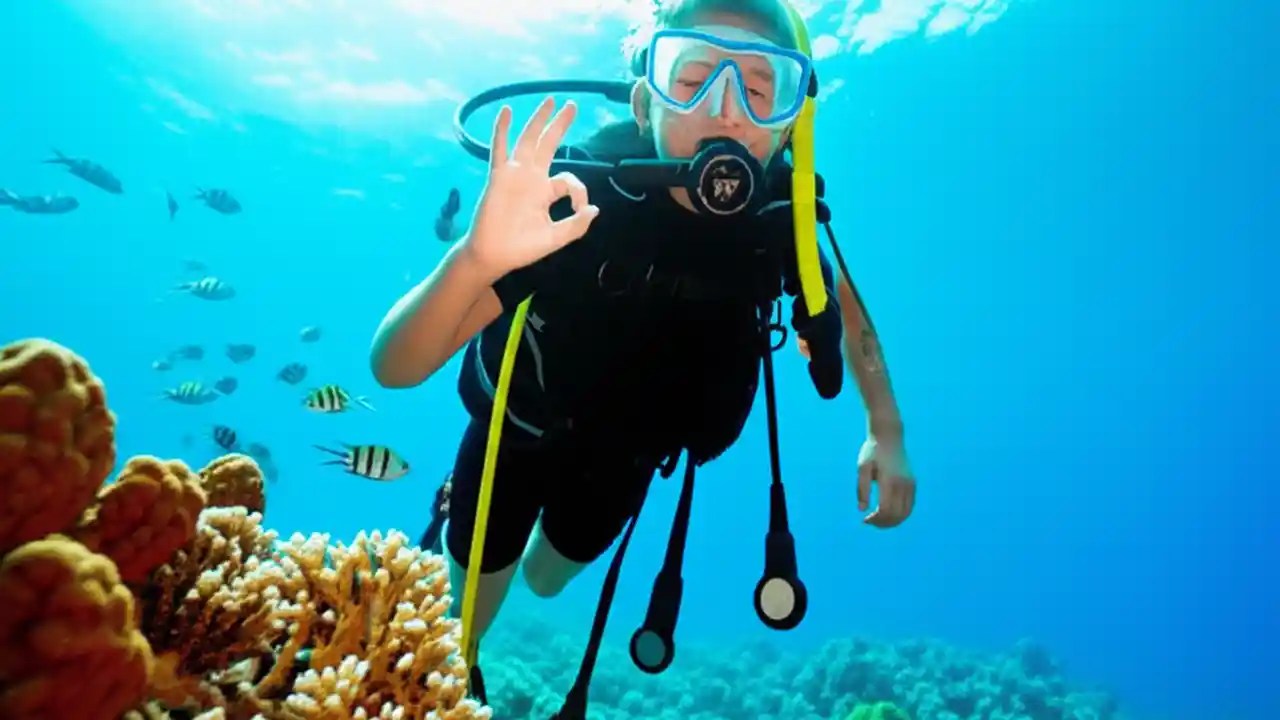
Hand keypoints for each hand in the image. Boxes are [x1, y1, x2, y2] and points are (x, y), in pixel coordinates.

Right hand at [459, 96, 598, 278]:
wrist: (494, 255)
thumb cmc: (522, 248)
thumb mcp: (556, 238)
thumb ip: (577, 225)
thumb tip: (595, 209)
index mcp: (546, 191)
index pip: (568, 179)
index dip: (580, 191)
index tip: (580, 209)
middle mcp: (532, 178)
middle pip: (549, 145)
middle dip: (560, 125)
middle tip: (572, 105)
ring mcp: (515, 175)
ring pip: (529, 141)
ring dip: (539, 120)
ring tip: (550, 100)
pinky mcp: (499, 177)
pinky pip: (499, 149)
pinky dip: (501, 130)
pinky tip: (506, 111)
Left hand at [856, 434, 915, 527]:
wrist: (889, 437)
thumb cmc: (872, 452)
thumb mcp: (862, 467)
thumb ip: (862, 489)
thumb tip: (862, 510)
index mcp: (889, 481)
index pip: (886, 510)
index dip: (876, 520)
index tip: (865, 520)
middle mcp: (903, 484)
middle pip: (897, 515)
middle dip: (883, 523)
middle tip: (870, 522)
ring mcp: (910, 484)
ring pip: (906, 513)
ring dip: (892, 521)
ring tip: (878, 521)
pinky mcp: (913, 484)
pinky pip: (910, 506)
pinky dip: (900, 515)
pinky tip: (888, 514)